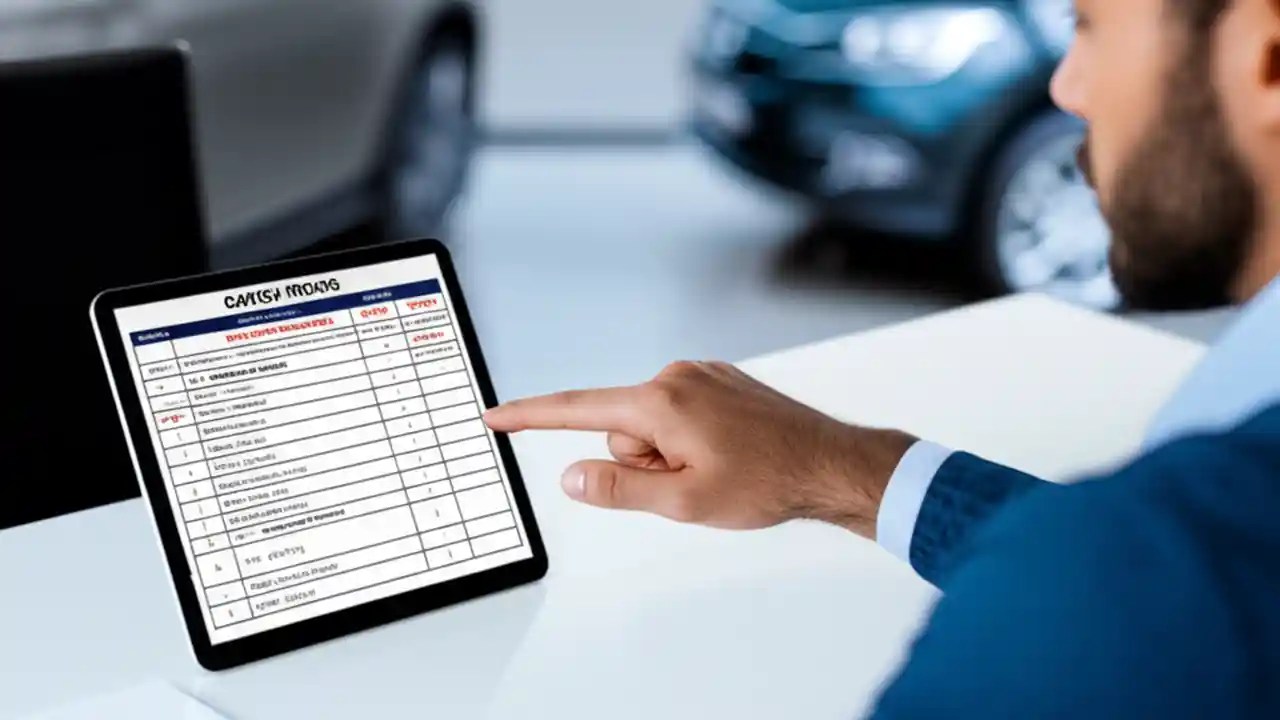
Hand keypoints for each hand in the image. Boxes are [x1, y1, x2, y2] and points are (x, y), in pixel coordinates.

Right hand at [483, 361, 914, 536]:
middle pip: (622, 428)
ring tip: (718, 469)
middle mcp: (677, 376)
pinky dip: (690, 440)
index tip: (495, 416)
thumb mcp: (684, 502)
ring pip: (653, 425)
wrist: (831, 464)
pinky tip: (728, 455)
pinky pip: (681, 415)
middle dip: (644, 462)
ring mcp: (702, 375)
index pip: (578, 409)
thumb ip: (620, 488)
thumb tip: (572, 476)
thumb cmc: (767, 482)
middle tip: (693, 482)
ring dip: (671, 454)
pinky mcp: (720, 381)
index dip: (530, 416)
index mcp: (662, 402)